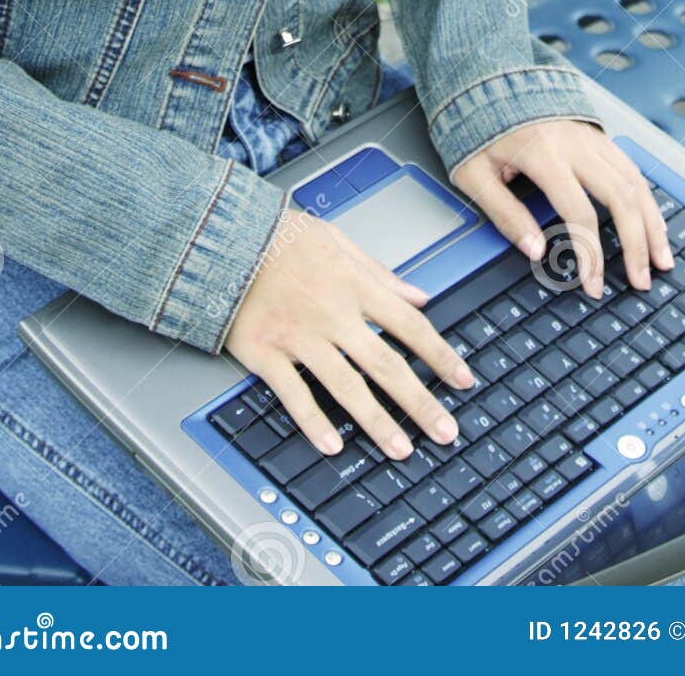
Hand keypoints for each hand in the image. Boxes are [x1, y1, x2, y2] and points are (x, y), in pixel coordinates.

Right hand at [224, 206, 473, 458]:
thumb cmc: (279, 236)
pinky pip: (294, 394)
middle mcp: (333, 315)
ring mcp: (299, 337)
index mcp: (354, 285)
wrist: (221, 236)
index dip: (441, 355)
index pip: (410, 326)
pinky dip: (314, 422)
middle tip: (445, 430)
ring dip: (378, 422)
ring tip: (402, 449)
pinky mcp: (266, 353)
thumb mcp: (338, 240)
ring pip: (347, 387)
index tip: (463, 379)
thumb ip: (380, 272)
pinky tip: (333, 446)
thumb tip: (419, 296)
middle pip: (386, 365)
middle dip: (420, 402)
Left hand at [451, 119, 673, 297]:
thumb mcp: (475, 174)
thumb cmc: (476, 128)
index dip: (590, 253)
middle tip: (641, 281)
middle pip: (621, 198)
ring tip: (660, 260)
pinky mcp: (596, 135)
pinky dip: (647, 199)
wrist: (485, 81)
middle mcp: (575, 144)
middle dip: (636, 244)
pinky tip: (653, 224)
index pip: (580, 213)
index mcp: (544, 154)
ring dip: (652, 224)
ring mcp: (590, 137)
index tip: (594, 284)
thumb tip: (536, 250)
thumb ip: (505, 214)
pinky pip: (631, 168)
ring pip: (635, 182)